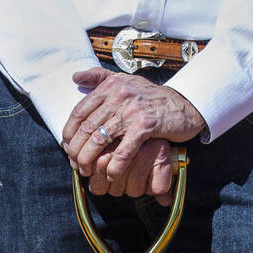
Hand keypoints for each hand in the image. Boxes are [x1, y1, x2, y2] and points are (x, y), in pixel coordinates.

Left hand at [62, 68, 205, 202]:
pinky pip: (122, 151)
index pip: (79, 112)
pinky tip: (111, 175)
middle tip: (76, 165)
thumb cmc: (151, 98)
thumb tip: (75, 77)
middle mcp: (119, 95)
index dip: (69, 133)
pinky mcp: (145, 126)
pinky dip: (114, 166)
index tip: (67, 148)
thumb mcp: (125, 81)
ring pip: (99, 141)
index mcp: (111, 86)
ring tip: (88, 172)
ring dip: (90, 161)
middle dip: (76, 151)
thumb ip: (99, 78)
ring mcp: (132, 110)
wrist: (184, 104)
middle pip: (86, 129)